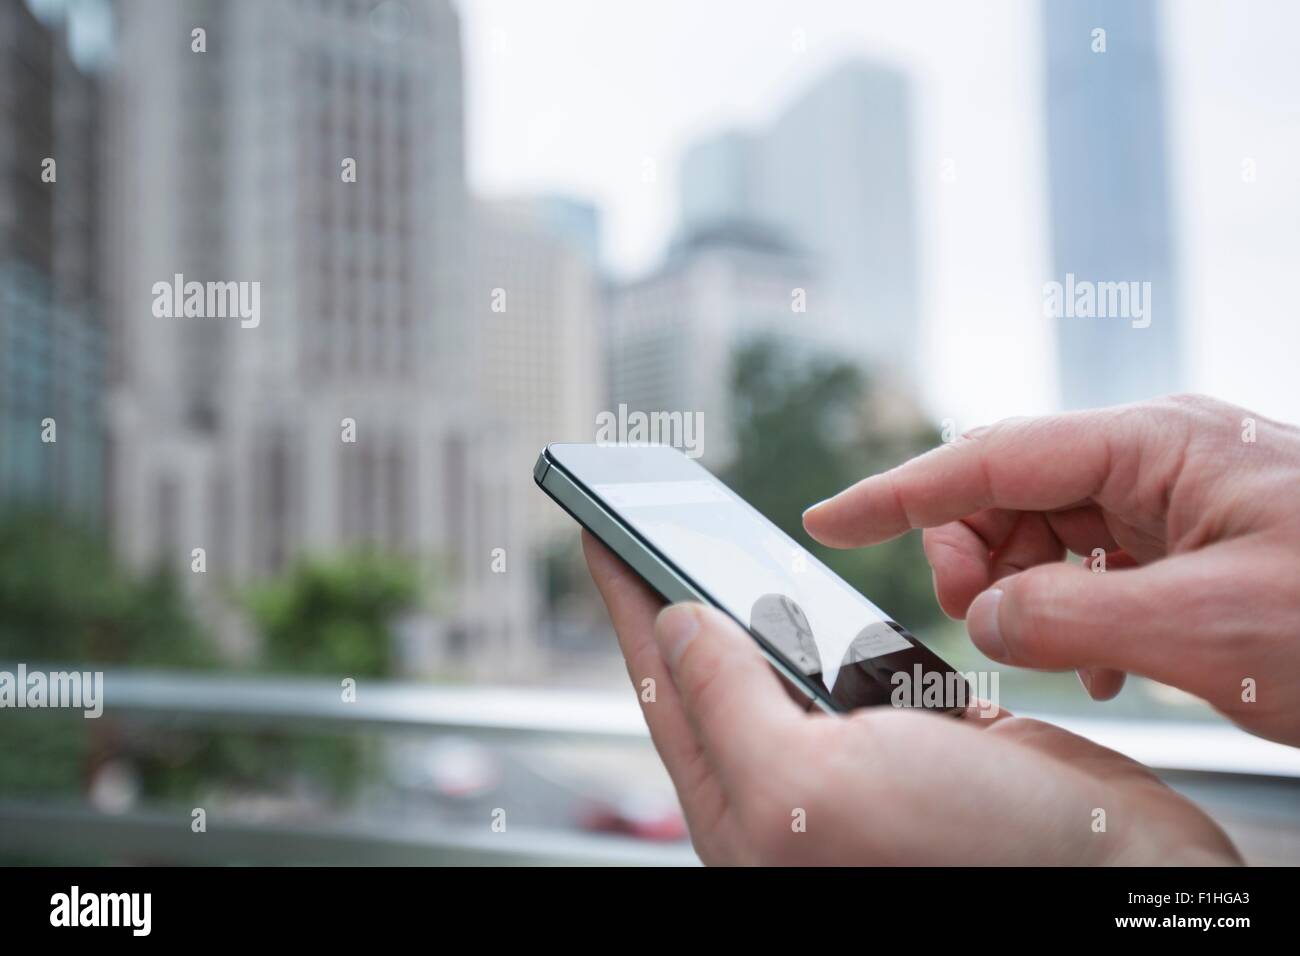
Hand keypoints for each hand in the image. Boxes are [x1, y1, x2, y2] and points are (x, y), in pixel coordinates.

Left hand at [583, 532, 1239, 864]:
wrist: (1124, 875)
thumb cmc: (973, 857)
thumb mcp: (811, 786)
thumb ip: (729, 705)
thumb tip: (677, 625)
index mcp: (745, 810)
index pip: (662, 685)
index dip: (626, 600)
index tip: (601, 529)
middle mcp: (790, 791)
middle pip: (711, 672)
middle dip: (674, 592)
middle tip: (644, 524)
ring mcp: (856, 764)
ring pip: (783, 662)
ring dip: (751, 599)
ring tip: (707, 546)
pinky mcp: (919, 738)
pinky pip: (856, 663)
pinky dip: (833, 620)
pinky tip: (810, 593)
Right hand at [804, 394, 1299, 746]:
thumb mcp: (1207, 630)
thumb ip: (1070, 616)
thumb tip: (982, 615)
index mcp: (1155, 445)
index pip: (990, 457)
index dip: (898, 491)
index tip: (829, 516)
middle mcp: (1156, 458)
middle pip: (1010, 491)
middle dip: (973, 555)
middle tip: (982, 625)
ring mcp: (1175, 500)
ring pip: (1045, 533)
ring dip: (1026, 595)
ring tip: (1060, 656)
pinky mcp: (1191, 544)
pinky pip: (1093, 566)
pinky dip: (1072, 614)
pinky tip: (1102, 663)